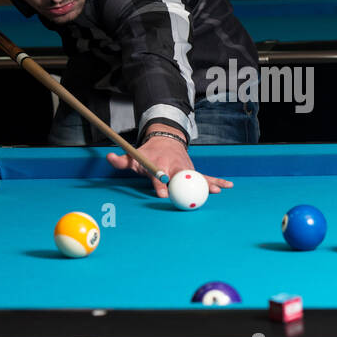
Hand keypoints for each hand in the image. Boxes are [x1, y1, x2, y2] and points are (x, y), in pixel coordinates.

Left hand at [105, 136, 233, 199]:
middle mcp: (174, 166)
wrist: (166, 140)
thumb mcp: (134, 156)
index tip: (163, 193)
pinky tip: (227, 186)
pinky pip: (206, 177)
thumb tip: (109, 157)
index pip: (159, 175)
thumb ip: (122, 160)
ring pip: (197, 178)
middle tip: (193, 196)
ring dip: (207, 184)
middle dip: (186, 187)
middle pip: (181, 178)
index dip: (160, 184)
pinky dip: (216, 180)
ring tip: (217, 190)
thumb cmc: (148, 153)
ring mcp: (186, 169)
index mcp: (159, 163)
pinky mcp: (194, 172)